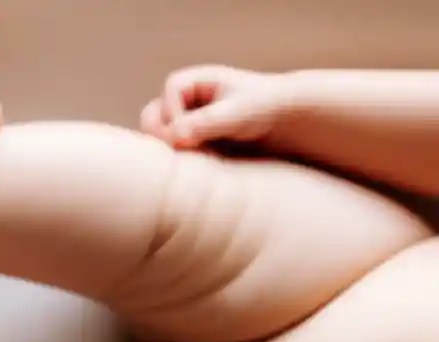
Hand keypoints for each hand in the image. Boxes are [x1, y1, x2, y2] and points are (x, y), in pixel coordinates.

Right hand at [140, 65, 289, 149]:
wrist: (285, 123)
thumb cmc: (267, 107)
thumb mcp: (240, 112)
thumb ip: (207, 122)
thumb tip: (175, 136)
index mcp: (194, 81)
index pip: (170, 91)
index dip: (176, 112)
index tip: (192, 133)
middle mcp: (182, 101)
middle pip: (153, 115)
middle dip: (165, 134)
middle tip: (188, 150)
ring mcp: (182, 123)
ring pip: (158, 137)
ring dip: (172, 150)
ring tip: (201, 157)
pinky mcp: (187, 142)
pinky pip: (170, 153)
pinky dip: (181, 160)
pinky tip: (204, 164)